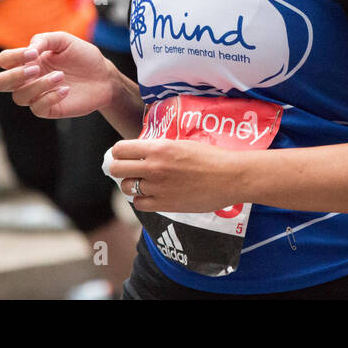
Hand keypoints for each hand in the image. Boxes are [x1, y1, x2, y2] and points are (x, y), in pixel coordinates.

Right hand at [0, 32, 117, 118]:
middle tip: (36, 68)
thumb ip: (45, 39)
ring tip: (61, 76)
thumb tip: (29, 48)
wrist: (103, 76)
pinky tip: (66, 89)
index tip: (34, 52)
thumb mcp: (65, 40)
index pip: (4, 60)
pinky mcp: (49, 109)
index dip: (13, 57)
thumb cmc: (83, 56)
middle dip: (13, 75)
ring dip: (39, 85)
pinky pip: (37, 108)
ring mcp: (37, 95)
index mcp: (28, 60)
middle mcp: (28, 79)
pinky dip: (50, 97)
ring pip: (19, 97)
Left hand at [106, 138, 243, 213]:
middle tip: (127, 169)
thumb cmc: (210, 157)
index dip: (119, 152)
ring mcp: (158, 187)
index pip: (120, 149)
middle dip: (119, 168)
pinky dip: (142, 200)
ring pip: (126, 188)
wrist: (230, 177)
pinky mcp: (164, 205)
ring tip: (142, 183)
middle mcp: (154, 167)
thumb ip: (159, 148)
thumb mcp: (182, 143)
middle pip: (117, 169)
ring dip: (131, 185)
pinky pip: (139, 204)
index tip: (124, 155)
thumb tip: (141, 152)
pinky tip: (151, 195)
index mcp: (158, 148)